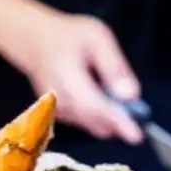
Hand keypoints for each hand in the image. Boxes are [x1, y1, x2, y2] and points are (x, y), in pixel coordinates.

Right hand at [11, 12, 143, 143]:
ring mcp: (57, 111)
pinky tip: (95, 92)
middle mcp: (59, 101)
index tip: (136, 135)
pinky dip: (98, 114)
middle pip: (96, 122)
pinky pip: (86, 122)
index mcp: (68, 79)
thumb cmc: (66, 36)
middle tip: (130, 103)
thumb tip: (131, 95)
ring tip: (105, 86)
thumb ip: (114, 67)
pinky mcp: (59, 115)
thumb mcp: (97, 38)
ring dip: (108, 115)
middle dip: (118, 119)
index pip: (95, 107)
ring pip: (93, 125)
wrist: (34, 42)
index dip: (117, 122)